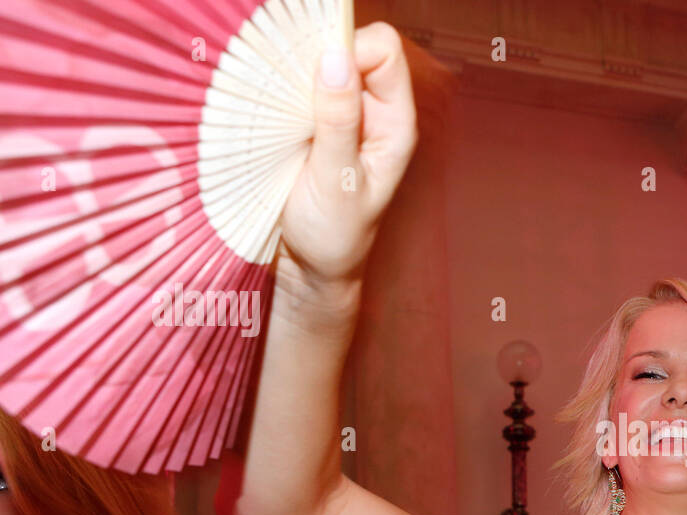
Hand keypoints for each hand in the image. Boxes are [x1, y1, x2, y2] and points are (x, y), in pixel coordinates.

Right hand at [277, 22, 416, 296]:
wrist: (308, 270)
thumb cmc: (333, 236)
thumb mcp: (337, 181)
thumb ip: (339, 122)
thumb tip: (336, 60)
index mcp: (394, 124)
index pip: (382, 52)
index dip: (350, 49)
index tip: (314, 72)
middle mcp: (371, 112)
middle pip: (349, 48)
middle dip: (317, 56)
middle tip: (288, 91)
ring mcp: (340, 116)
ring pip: (319, 64)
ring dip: (294, 73)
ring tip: (277, 106)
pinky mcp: (309, 124)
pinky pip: (295, 87)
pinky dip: (279, 88)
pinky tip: (266, 110)